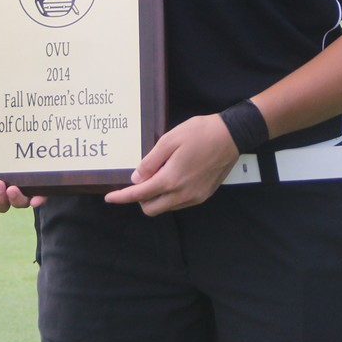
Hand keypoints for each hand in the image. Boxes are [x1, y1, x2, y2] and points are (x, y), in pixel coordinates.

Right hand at [0, 125, 45, 212]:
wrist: (17, 115)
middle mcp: (4, 188)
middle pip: (0, 204)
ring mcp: (23, 186)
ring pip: (19, 203)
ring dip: (15, 200)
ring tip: (12, 188)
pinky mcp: (41, 181)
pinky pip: (41, 196)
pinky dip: (38, 200)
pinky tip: (36, 199)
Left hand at [103, 113, 239, 216]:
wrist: (232, 136)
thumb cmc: (200, 133)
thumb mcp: (169, 140)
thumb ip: (150, 162)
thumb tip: (136, 179)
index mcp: (171, 180)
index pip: (139, 195)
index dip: (122, 197)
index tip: (109, 198)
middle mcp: (182, 194)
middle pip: (151, 209)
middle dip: (139, 199)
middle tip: (140, 180)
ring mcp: (195, 197)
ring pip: (166, 207)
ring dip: (156, 198)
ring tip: (159, 175)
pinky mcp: (204, 196)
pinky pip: (179, 203)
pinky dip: (170, 196)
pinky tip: (173, 178)